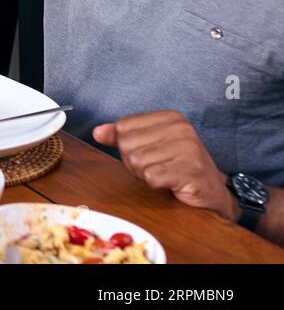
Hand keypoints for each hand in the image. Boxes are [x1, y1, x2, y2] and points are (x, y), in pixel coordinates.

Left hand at [93, 111, 236, 220]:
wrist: (212, 192)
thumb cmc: (178, 167)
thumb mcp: (150, 145)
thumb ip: (122, 136)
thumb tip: (97, 132)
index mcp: (170, 117)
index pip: (123, 127)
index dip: (128, 146)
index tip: (150, 154)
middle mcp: (181, 128)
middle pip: (127, 145)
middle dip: (136, 163)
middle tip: (159, 168)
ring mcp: (188, 148)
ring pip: (137, 162)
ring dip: (146, 175)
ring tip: (166, 175)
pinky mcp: (190, 170)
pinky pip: (151, 177)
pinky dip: (156, 184)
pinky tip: (171, 183)